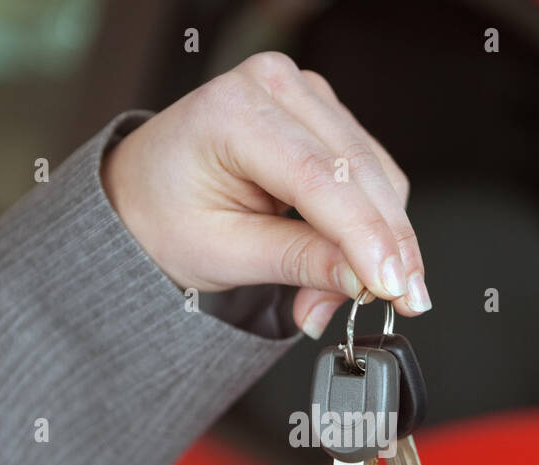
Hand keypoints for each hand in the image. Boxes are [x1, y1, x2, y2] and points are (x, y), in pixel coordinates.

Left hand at [102, 52, 429, 337]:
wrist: (142, 194)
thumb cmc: (163, 214)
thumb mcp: (223, 253)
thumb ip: (297, 262)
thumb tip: (361, 279)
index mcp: (232, 111)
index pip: (320, 177)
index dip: (366, 237)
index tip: (393, 286)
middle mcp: (273, 87)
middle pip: (360, 172)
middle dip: (386, 247)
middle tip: (396, 304)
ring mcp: (303, 95)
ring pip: (376, 174)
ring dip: (380, 241)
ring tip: (350, 295)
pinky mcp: (323, 116)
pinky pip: (371, 171)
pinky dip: (372, 224)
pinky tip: (355, 263)